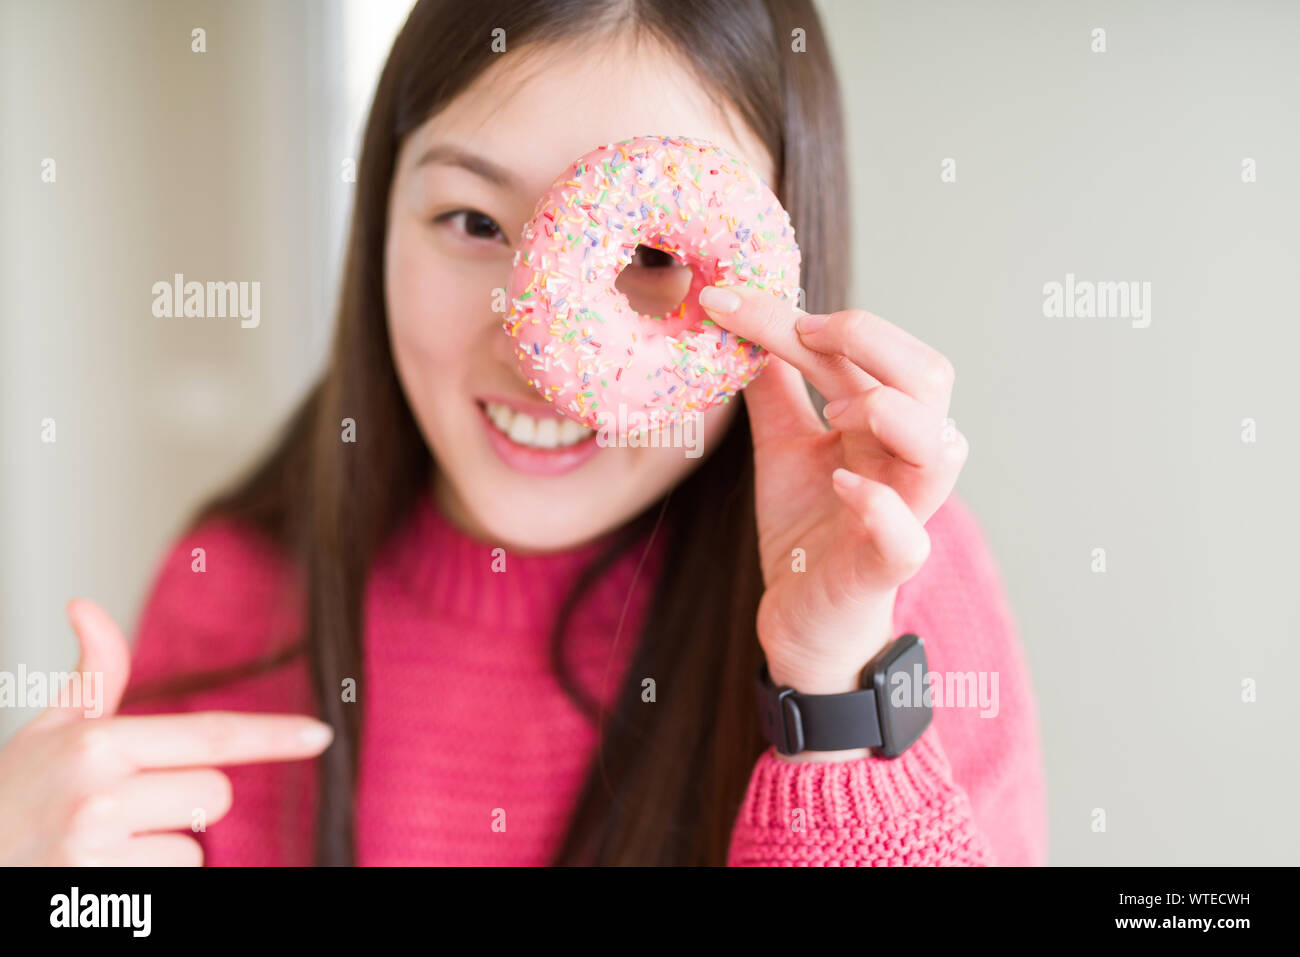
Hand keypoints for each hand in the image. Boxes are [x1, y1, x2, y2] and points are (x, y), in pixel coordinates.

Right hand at [0, 599, 332, 864]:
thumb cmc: (8, 800)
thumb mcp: (45, 733)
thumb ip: (90, 677)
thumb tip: (87, 607)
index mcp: (96, 744)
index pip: (209, 735)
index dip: (272, 736)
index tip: (321, 734)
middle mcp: (100, 797)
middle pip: (215, 795)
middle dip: (187, 802)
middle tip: (127, 808)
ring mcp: (99, 853)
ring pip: (196, 847)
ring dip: (164, 848)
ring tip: (106, 846)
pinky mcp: (102, 900)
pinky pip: (173, 883)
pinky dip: (147, 883)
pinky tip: (102, 877)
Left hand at [699, 285, 967, 757]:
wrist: (800, 622)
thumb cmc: (806, 532)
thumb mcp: (782, 448)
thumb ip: (776, 391)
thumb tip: (747, 321)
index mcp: (880, 425)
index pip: (862, 351)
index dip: (797, 316)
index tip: (726, 299)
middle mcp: (902, 459)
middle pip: (931, 377)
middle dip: (871, 340)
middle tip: (804, 333)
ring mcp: (903, 512)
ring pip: (943, 447)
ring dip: (889, 412)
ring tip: (835, 414)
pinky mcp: (886, 567)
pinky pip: (908, 534)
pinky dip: (879, 504)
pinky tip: (840, 485)